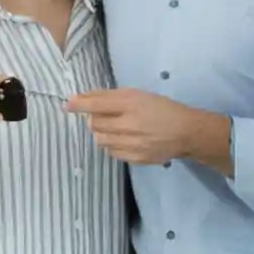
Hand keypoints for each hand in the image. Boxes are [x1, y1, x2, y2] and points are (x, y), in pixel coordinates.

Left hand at [66, 88, 213, 165]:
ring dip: (101, 133)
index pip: (97, 104)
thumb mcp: (137, 95)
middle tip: (104, 116)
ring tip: (115, 128)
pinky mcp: (136, 159)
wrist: (186, 132)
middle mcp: (131, 124)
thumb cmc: (160, 108)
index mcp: (132, 104)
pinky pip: (111, 152)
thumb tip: (81, 98)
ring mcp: (133, 144)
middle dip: (94, 119)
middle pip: (95, 124)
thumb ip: (108, 96)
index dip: (79, 104)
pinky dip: (111, 145)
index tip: (68, 104)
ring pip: (100, 140)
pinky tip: (123, 139)